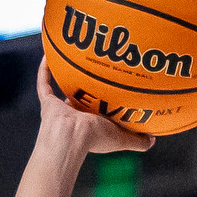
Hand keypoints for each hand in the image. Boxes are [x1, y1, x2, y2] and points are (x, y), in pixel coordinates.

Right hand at [35, 59, 153, 155]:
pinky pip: (44, 83)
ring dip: (67, 76)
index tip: (113, 91)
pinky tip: (49, 56)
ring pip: (64, 89)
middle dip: (87, 88)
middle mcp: (75, 116)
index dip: (105, 103)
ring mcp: (60, 109)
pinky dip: (45, 70)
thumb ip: (138, 140)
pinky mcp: (48, 102)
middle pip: (82, 99)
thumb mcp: (122, 138)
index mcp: (91, 125)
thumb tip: (152, 138)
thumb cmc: (93, 138)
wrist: (71, 136)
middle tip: (96, 71)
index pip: (98, 112)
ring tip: (75, 59)